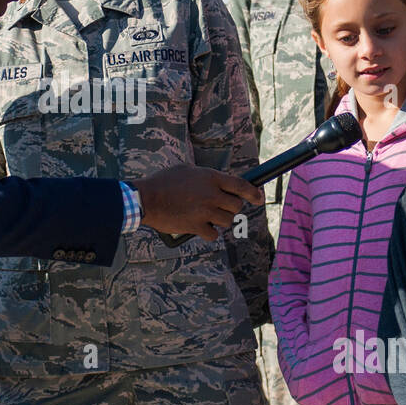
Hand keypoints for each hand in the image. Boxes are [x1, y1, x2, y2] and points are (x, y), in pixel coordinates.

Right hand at [133, 165, 262, 241]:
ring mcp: (205, 211)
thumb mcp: (187, 170)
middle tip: (220, 207)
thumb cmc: (163, 182)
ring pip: (228, 221)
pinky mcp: (196, 226)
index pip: (241, 185)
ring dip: (220, 220)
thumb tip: (220, 183)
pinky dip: (209, 232)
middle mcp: (211, 194)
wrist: (146, 199)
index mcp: (210, 177)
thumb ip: (206, 177)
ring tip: (207, 216)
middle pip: (236, 206)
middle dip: (231, 207)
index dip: (253, 193)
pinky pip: (213, 234)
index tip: (259, 198)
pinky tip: (199, 226)